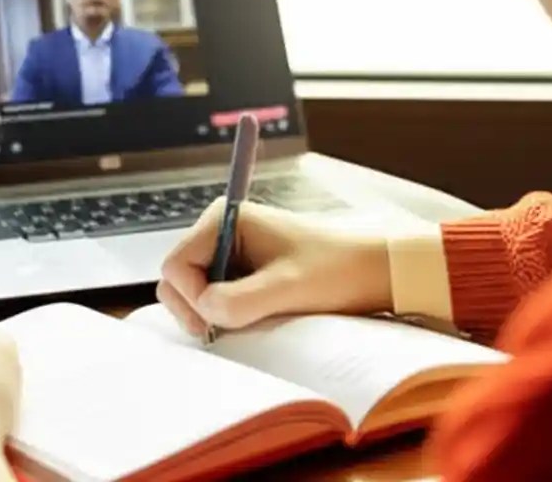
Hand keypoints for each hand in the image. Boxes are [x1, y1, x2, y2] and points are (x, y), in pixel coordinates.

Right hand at [158, 199, 394, 333]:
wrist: (375, 272)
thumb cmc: (337, 270)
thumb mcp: (287, 288)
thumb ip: (239, 300)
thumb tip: (204, 310)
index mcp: (225, 219)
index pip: (176, 265)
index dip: (190, 298)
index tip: (217, 322)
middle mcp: (221, 231)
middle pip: (178, 279)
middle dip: (195, 308)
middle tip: (223, 331)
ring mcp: (229, 253)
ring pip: (193, 293)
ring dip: (210, 314)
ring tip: (243, 323)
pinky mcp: (241, 273)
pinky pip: (213, 299)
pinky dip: (223, 315)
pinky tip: (250, 320)